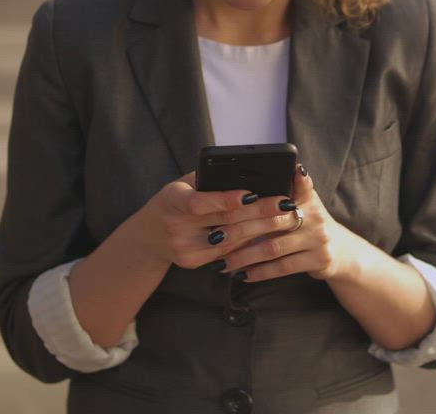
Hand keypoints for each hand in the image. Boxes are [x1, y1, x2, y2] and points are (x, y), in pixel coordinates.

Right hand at [134, 172, 303, 270]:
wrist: (149, 235)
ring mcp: (185, 249)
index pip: (200, 203)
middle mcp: (177, 228)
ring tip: (285, 217)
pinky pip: (228, 252)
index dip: (226, 199)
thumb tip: (248, 172)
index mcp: (172, 201)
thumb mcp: (183, 185)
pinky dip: (250, 242)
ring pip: (232, 240)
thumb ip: (209, 180)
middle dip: (259, 212)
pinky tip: (268, 233)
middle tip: (285, 203)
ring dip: (262, 229)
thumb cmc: (174, 200)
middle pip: (224, 222)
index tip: (252, 193)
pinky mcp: (193, 262)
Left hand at [221, 165, 362, 282]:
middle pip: (271, 221)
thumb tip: (249, 186)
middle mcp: (316, 215)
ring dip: (245, 256)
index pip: (291, 188)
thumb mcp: (304, 203)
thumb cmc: (311, 224)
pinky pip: (283, 267)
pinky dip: (261, 272)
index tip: (246, 192)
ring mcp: (318, 239)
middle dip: (240, 229)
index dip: (278, 186)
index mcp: (308, 197)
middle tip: (216, 236)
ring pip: (274, 247)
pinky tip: (243, 274)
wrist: (342, 252)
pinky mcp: (318, 260)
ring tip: (223, 261)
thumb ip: (285, 191)